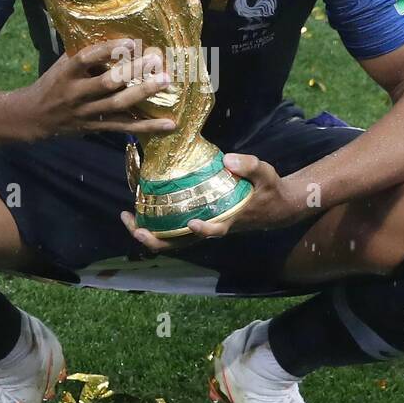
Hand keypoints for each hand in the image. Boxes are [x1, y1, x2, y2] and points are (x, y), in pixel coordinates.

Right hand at [20, 37, 177, 140]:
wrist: (34, 117)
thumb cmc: (54, 83)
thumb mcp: (62, 65)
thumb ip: (84, 54)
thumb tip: (114, 30)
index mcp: (67, 73)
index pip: (86, 59)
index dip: (108, 50)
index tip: (131, 41)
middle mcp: (77, 93)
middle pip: (107, 83)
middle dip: (132, 71)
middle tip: (156, 59)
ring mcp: (88, 113)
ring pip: (118, 105)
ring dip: (143, 93)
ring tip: (165, 81)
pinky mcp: (97, 128)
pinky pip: (125, 128)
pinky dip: (148, 127)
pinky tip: (169, 124)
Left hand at [120, 152, 299, 252]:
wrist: (276, 207)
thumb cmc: (269, 190)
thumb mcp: (266, 173)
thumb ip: (249, 165)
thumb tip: (227, 159)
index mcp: (231, 219)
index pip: (216, 230)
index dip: (204, 230)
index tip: (192, 224)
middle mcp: (214, 228)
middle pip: (182, 243)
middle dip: (157, 240)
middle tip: (135, 228)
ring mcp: (204, 227)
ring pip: (174, 239)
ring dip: (150, 233)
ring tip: (127, 218)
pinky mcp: (199, 222)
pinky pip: (174, 230)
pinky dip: (156, 225)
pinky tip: (140, 210)